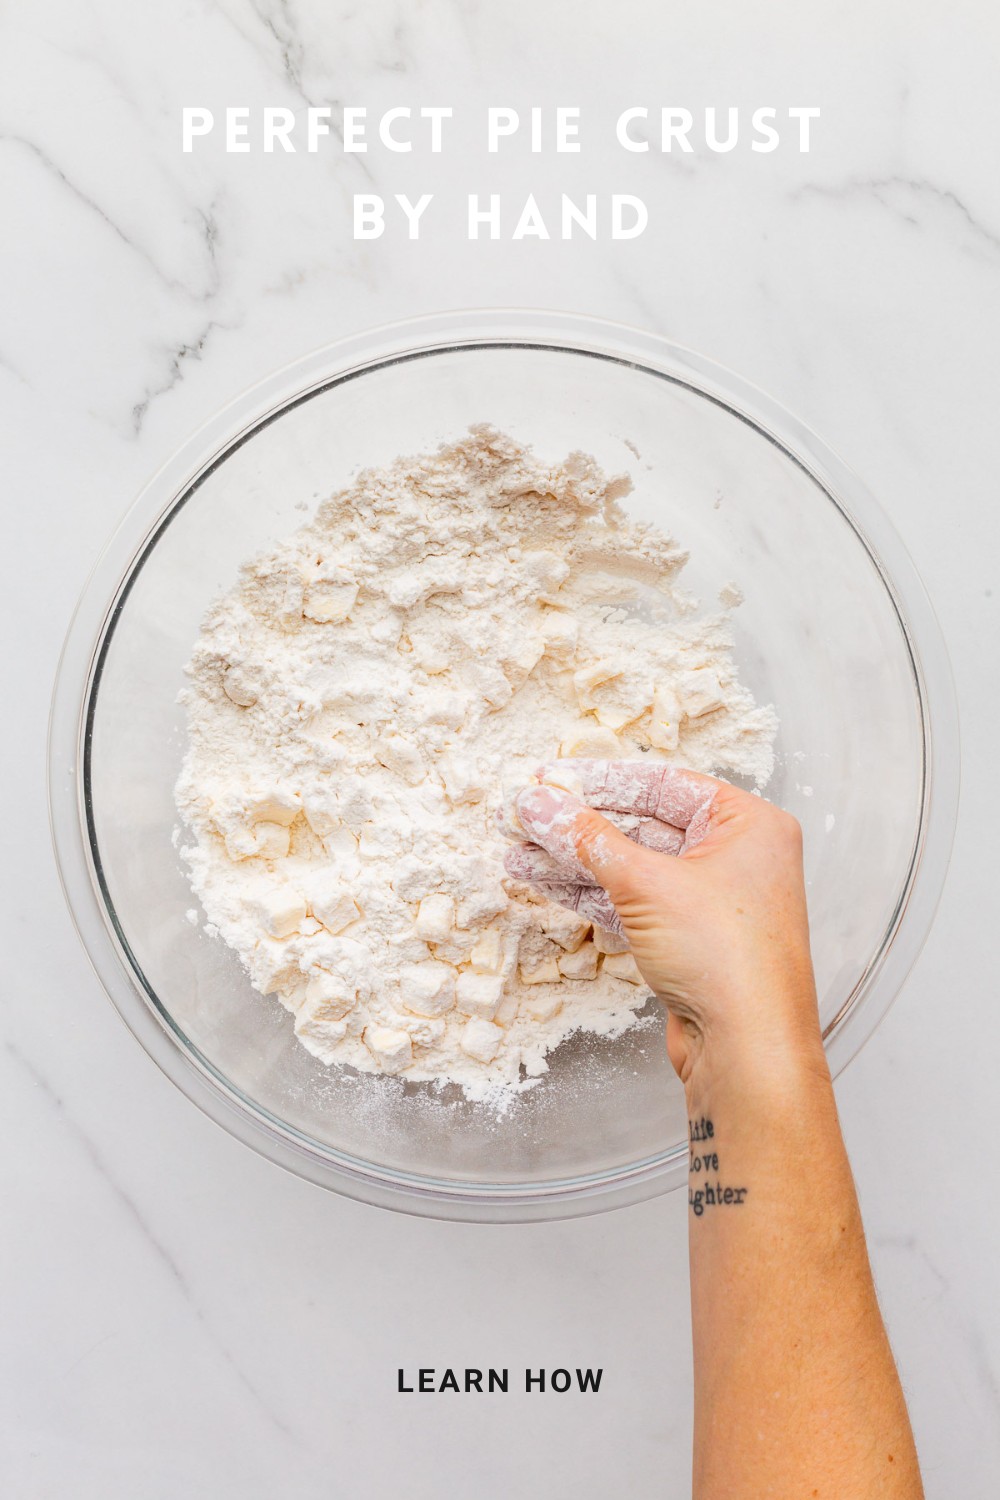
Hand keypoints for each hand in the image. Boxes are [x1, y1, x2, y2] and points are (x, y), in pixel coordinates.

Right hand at [505, 760, 824, 1089]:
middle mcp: (736, 857)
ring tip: (520, 850)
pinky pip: (634, 901)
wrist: (749, 1049)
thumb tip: (542, 803)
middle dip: (580, 824)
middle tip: (526, 815)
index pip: (663, 784)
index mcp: (748, 824)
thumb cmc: (729, 959)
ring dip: (575, 860)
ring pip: (632, 866)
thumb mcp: (647, 884)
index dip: (600, 781)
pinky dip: (592, 892)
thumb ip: (588, 839)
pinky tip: (547, 881)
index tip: (551, 778)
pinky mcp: (689, 939)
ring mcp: (711, 901)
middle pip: (643, 824)